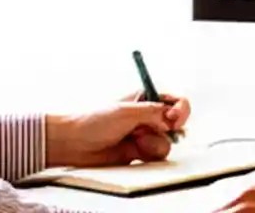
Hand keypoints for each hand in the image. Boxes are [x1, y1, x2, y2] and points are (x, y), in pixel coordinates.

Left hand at [45, 92, 191, 166]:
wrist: (73, 144)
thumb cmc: (95, 121)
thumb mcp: (126, 112)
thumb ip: (153, 113)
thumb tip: (172, 120)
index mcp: (146, 99)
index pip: (175, 101)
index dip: (181, 109)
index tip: (174, 118)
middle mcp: (148, 116)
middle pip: (176, 123)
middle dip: (170, 129)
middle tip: (163, 131)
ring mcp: (145, 135)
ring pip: (167, 141)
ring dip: (155, 143)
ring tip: (136, 142)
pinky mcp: (140, 153)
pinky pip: (157, 156)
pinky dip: (150, 154)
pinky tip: (134, 153)